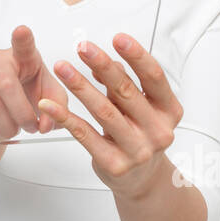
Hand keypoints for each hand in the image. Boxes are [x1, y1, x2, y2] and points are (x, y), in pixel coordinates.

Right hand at [0, 25, 68, 139]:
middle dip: (22, 114)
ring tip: (15, 128)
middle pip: (6, 86)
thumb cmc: (32, 92)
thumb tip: (46, 125)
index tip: (22, 30)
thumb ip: (57, 109)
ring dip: (7, 126)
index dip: (22, 38)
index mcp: (24, 56)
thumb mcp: (52, 97)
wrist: (7, 104)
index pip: (23, 44)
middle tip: (31, 126)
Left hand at [36, 33, 183, 198]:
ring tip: (62, 67)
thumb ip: (122, 85)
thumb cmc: (139, 135)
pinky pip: (85, 135)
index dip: (137, 56)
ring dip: (80, 86)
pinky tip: (49, 104)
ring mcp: (138, 150)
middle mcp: (158, 131)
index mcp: (170, 111)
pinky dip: (65, 117)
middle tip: (83, 47)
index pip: (155, 78)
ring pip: (105, 111)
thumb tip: (102, 64)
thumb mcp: (138, 108)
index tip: (118, 38)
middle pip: (127, 92)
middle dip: (102, 65)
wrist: (143, 182)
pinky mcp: (114, 164)